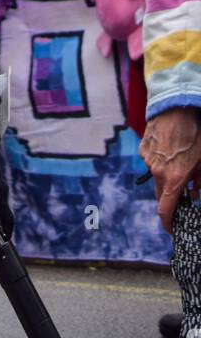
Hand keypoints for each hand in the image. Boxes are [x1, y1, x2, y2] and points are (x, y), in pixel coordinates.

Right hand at [140, 108, 200, 232]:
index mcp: (173, 179)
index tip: (173, 230)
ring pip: (157, 177)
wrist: (175, 107)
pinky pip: (152, 162)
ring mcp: (148, 160)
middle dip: (171, 199)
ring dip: (167, 177)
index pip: (165, 211)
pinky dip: (160, 163)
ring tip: (180, 161)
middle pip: (161, 195)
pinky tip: (170, 149)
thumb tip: (194, 193)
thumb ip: (198, 180)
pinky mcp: (143, 149)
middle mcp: (157, 173)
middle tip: (182, 195)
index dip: (168, 224)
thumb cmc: (193, 134)